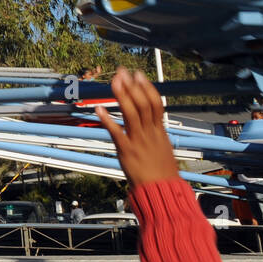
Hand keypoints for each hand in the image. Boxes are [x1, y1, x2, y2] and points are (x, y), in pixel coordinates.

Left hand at [95, 68, 181, 187]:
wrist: (161, 190)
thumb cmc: (161, 172)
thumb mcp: (163, 148)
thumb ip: (156, 133)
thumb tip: (154, 122)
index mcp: (160, 131)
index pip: (156, 103)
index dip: (147, 87)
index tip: (138, 74)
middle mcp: (150, 133)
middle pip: (143, 104)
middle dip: (132, 86)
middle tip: (122, 71)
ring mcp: (139, 141)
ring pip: (132, 113)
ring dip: (122, 96)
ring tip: (114, 81)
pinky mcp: (127, 151)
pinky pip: (116, 133)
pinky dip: (107, 120)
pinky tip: (99, 108)